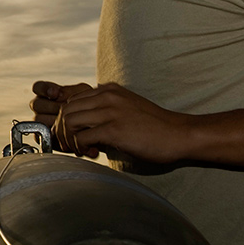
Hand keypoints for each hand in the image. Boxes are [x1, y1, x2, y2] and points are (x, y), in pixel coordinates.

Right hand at [30, 81, 92, 153]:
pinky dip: (52, 134)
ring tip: (67, 123)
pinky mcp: (43, 136)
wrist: (93, 126)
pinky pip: (40, 135)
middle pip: (36, 104)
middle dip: (51, 106)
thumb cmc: (88, 106)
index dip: (43, 89)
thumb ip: (70, 91)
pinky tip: (63, 133)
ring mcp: (42, 121)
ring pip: (38, 119)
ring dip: (52, 120)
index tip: (54, 93)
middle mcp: (42, 107)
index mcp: (48, 93)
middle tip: (64, 110)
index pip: (38, 87)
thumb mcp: (83, 94)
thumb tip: (58, 95)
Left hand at [54, 83, 190, 162]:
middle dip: (63, 131)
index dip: (66, 121)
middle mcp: (106, 96)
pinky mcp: (114, 129)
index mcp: (108, 90)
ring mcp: (110, 111)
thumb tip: (79, 130)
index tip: (74, 136)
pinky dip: (81, 149)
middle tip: (74, 147)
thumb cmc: (153, 128)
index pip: (71, 101)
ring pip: (69, 122)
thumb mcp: (125, 109)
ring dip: (70, 140)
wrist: (180, 134)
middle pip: (65, 110)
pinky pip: (82, 138)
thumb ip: (103, 113)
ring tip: (84, 151)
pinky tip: (94, 154)